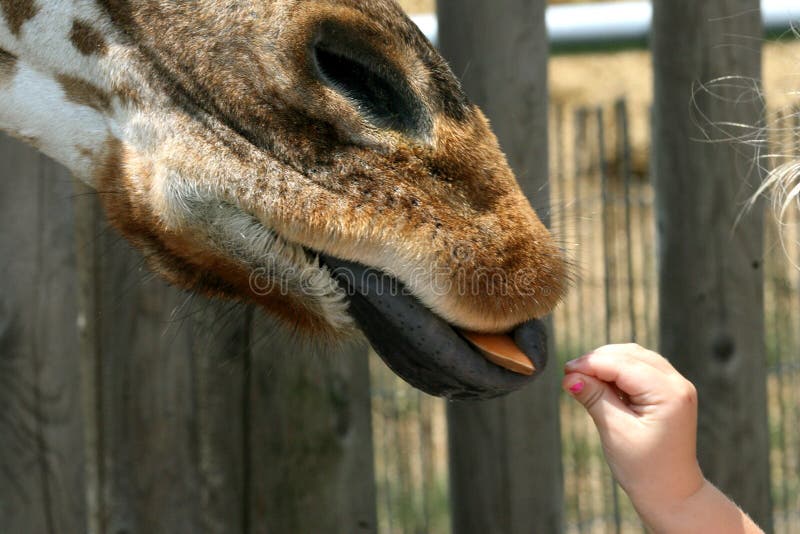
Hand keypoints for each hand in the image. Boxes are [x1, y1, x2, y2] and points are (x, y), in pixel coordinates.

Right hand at [562, 344, 704, 517]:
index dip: (591, 363)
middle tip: (571, 375)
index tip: (565, 371)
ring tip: (584, 379)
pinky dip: (620, 370)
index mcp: (669, 394)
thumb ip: (594, 398)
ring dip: (608, 363)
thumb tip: (570, 376)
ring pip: (636, 357)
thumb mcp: (615, 431)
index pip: (623, 364)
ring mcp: (677, 386)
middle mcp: (678, 383)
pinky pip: (642, 368)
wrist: (672, 493)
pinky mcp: (671, 391)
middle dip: (598, 360)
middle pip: (630, 354)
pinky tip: (603, 384)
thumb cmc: (644, 468)